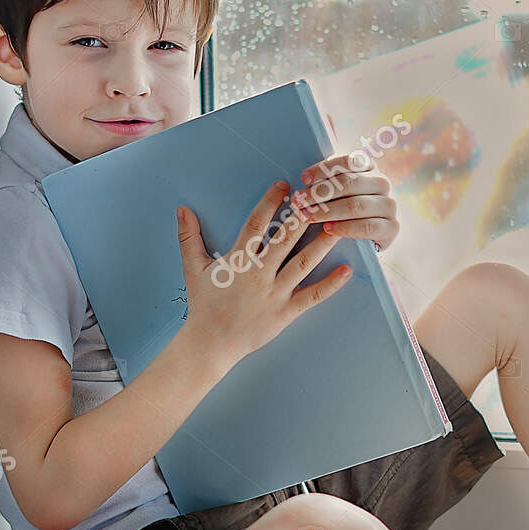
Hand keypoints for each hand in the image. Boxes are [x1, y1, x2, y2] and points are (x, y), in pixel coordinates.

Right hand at [175, 180, 351, 365]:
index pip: (257, 224)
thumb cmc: (203, 305)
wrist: (210, 344)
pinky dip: (330, 284)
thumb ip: (189, 237)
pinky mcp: (286, 312)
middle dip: (303, 216)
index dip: (270, 203)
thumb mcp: (193, 269)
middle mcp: (259, 274)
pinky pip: (312, 296)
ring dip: (322, 243)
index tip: (284, 186)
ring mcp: (275, 294)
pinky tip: (346, 270)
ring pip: (303, 263)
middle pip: (285, 239)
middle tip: (319, 197)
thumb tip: (182, 209)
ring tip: (339, 225)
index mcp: (239, 260)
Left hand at [294, 140, 399, 252]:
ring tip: (306, 216)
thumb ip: (325, 180)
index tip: (304, 178)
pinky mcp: (392, 228)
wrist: (365, 240)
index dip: (324, 169)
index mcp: (370, 167)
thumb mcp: (334, 191)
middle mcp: (382, 183)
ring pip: (356, 205)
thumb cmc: (342, 210)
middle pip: (349, 183)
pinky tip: (327, 229)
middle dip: (319, 193)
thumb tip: (305, 178)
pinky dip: (345, 228)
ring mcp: (389, 205)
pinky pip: (367, 226)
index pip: (348, 161)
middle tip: (298, 201)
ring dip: (327, 211)